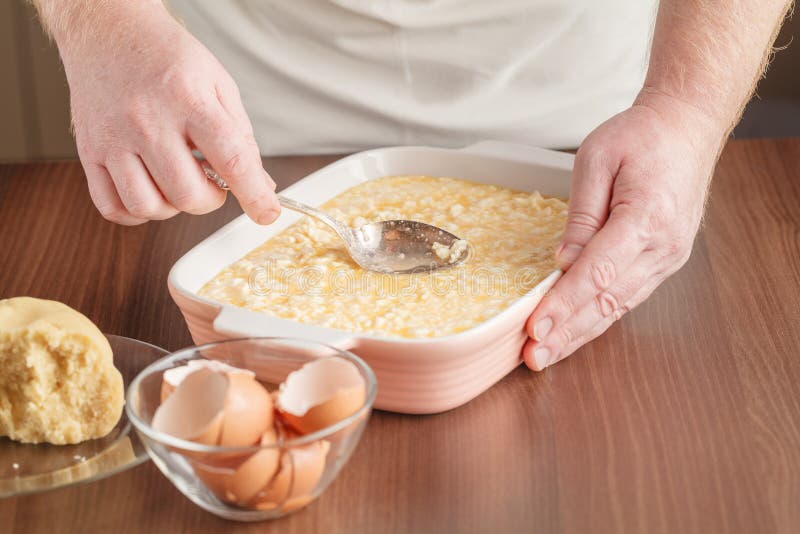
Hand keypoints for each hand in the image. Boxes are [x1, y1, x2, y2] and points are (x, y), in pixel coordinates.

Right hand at [59, 3, 278, 224]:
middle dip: (211, 200)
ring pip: (148, 206)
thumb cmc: (166, 57)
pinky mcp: (89, 151)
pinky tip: (150, 192)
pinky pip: (113, 207)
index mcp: (189, 100)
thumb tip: (261, 184)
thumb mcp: (218, 84)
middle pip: (188, 194)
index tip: (267, 213)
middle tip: (211, 182)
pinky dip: (136, 213)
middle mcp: (147, 121)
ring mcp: (114, 138)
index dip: (254, 195)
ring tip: (177, 183)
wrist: (109, 30)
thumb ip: (241, 137)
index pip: (230, 159)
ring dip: (173, 208)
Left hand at [523, 94, 724, 369]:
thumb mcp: (597, 159)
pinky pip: (628, 296)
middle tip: (533, 358)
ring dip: (581, 333)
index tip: (535, 327)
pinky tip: (575, 332)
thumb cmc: (641, 136)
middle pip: (608, 300)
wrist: (687, 128)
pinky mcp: (664, 260)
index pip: (597, 273)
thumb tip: (564, 262)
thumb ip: (581, 214)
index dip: (563, 305)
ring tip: (547, 354)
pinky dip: (599, 317)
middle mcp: (663, 246)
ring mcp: (668, 257)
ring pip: (619, 306)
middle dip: (567, 333)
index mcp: (647, 217)